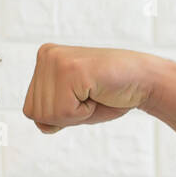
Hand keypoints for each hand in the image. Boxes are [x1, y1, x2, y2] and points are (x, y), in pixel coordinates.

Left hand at [22, 44, 159, 131]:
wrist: (144, 81)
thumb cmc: (108, 96)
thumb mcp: (69, 108)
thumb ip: (47, 114)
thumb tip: (37, 121)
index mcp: (43, 60)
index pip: (30, 110)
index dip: (58, 116)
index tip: (80, 98)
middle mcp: (46, 55)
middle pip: (35, 114)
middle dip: (66, 116)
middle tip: (89, 96)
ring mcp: (57, 60)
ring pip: (48, 115)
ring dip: (76, 114)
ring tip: (93, 93)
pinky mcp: (71, 69)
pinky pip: (64, 112)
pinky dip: (84, 113)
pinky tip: (96, 92)